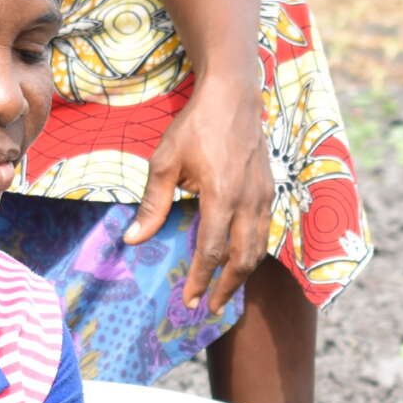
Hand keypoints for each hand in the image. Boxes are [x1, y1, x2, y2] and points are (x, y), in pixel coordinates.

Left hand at [124, 75, 271, 312]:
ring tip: (224, 293)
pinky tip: (238, 260)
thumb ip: (152, 204)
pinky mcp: (269, 190)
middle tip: (207, 307)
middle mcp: (248, 202)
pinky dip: (252, 253)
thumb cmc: (195, 126)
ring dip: (241, 276)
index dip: (199, 280)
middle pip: (242, 259)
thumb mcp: (165, 162)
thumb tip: (133, 240)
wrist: (233, 95)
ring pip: (258, 249)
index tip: (187, 300)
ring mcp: (263, 196)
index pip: (211, 251)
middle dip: (226, 288)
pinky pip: (264, 232)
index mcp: (222, 196)